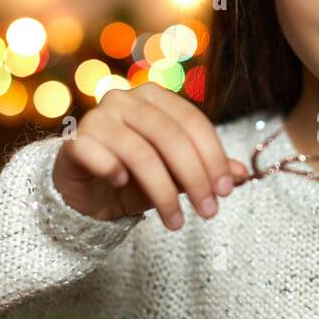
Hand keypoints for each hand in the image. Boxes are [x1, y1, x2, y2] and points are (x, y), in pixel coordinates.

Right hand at [52, 83, 249, 225]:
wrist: (86, 195)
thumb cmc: (134, 179)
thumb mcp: (176, 175)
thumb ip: (207, 170)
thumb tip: (243, 174)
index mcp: (154, 98)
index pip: (192, 122)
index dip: (213, 157)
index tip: (226, 191)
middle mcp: (125, 99)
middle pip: (170, 136)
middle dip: (195, 178)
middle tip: (209, 211)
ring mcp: (97, 117)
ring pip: (140, 152)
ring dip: (163, 192)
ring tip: (176, 221)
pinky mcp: (75, 141)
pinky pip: (97, 154)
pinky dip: (114, 171)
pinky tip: (122, 186)